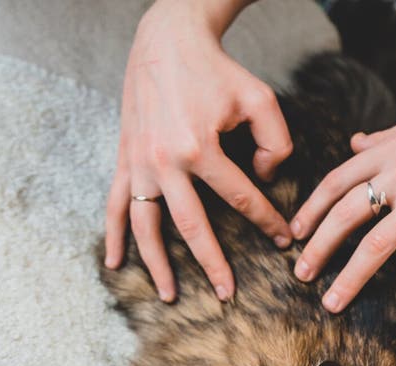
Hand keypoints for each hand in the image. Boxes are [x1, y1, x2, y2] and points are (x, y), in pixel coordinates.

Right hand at [105, 0, 292, 301]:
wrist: (166, 40)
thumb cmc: (217, 71)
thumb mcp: (260, 98)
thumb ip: (276, 142)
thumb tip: (262, 178)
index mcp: (200, 148)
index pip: (241, 198)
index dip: (265, 222)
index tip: (281, 242)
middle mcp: (165, 162)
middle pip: (191, 227)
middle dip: (212, 265)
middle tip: (227, 295)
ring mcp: (140, 164)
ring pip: (147, 227)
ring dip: (158, 265)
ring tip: (170, 295)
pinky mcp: (125, 160)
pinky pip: (116, 206)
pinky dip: (114, 236)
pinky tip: (115, 263)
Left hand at [292, 102, 395, 316]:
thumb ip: (382, 139)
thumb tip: (353, 142)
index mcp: (387, 152)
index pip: (335, 182)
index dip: (310, 209)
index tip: (293, 233)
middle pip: (346, 216)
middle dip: (319, 248)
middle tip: (301, 274)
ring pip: (378, 245)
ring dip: (351, 278)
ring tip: (332, 304)